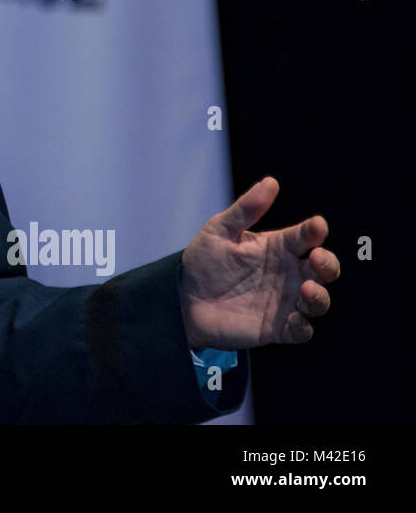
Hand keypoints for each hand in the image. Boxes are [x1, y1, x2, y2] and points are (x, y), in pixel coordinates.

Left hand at [179, 177, 338, 349]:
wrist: (183, 298)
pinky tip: (294, 319)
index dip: (314, 230)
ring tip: (306, 288)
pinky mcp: (277, 327)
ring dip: (319, 296)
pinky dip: (303, 326)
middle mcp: (288, 273)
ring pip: (318, 300)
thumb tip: (271, 182)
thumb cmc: (205, 260)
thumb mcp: (219, 230)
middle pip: (323, 268)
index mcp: (278, 247)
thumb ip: (245, 209)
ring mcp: (285, 301)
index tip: (317, 226)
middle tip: (318, 258)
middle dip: (328, 263)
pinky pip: (301, 331)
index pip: (305, 236)